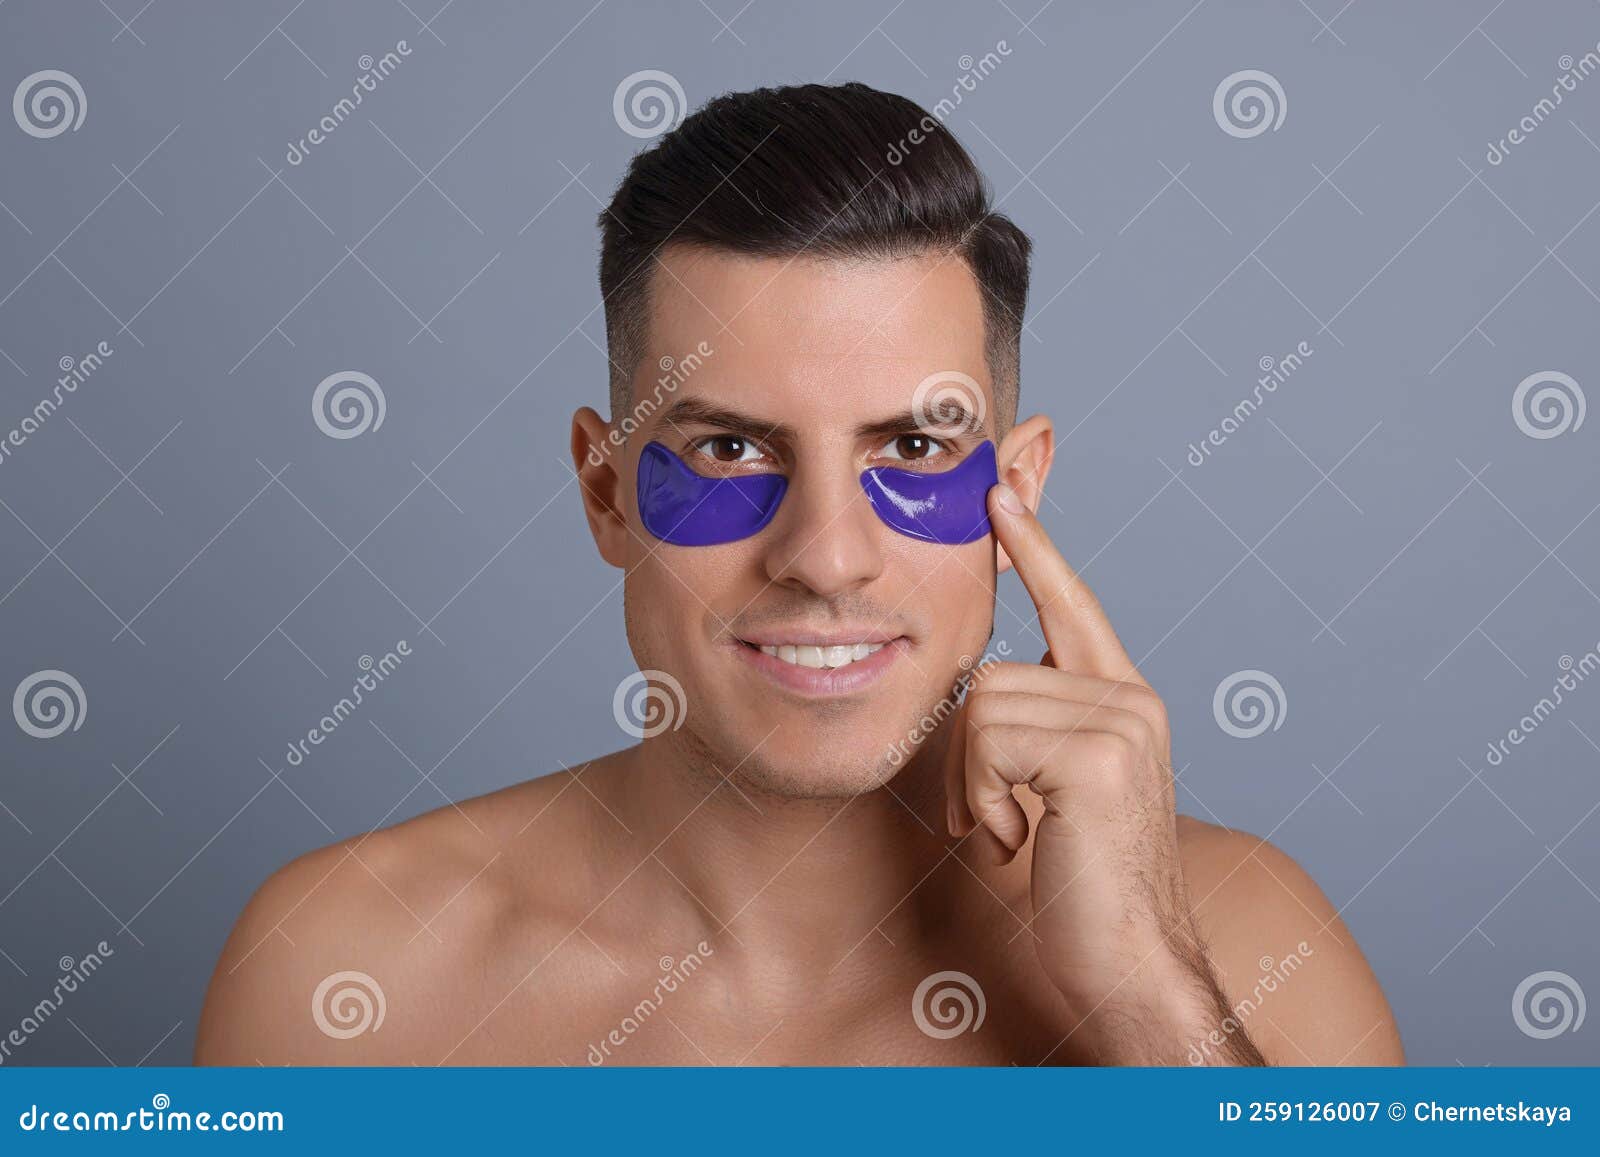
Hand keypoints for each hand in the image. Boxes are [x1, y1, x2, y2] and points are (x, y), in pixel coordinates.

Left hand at [942, 481, 1262, 1064]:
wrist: (1128, 963)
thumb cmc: (1081, 885)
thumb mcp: (1055, 789)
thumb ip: (1038, 726)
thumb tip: (989, 685)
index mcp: (1122, 699)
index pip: (1071, 603)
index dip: (1033, 547)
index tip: (1000, 487)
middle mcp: (1131, 697)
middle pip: (990, 677)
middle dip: (968, 761)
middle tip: (995, 821)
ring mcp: (1123, 719)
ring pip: (982, 708)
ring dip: (974, 786)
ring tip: (1016, 835)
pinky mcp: (1100, 752)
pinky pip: (989, 743)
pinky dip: (984, 800)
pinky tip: (1022, 843)